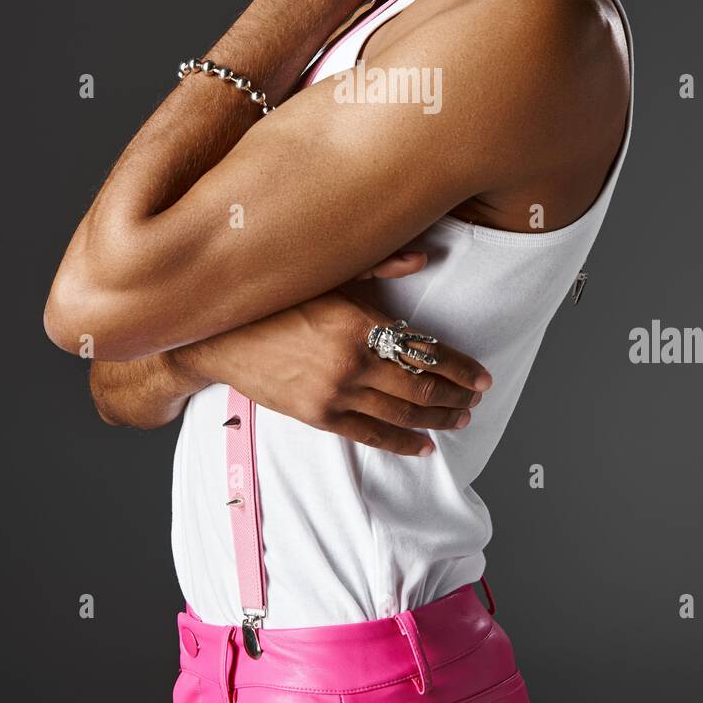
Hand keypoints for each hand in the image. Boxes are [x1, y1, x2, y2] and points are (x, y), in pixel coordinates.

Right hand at [175, 250, 492, 454]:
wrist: (220, 335)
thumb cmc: (277, 297)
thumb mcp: (329, 273)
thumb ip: (380, 264)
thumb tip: (424, 257)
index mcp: (358, 322)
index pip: (426, 350)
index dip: (461, 367)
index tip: (482, 375)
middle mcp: (350, 362)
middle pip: (421, 386)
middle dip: (457, 395)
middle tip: (477, 398)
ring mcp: (334, 393)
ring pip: (402, 414)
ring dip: (438, 419)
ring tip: (459, 419)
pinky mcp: (317, 417)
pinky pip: (370, 436)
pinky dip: (402, 443)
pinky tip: (424, 445)